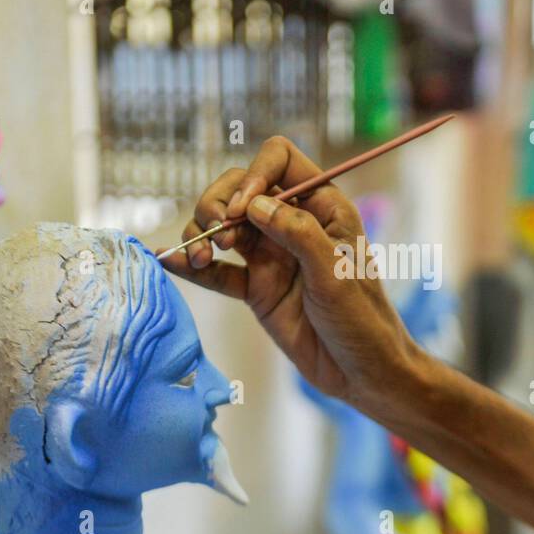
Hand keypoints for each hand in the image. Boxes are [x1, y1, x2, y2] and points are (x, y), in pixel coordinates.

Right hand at [161, 136, 419, 404]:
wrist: (361, 372)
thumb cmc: (363, 318)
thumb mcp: (335, 273)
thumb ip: (298, 233)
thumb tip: (254, 205)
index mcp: (322, 206)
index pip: (280, 160)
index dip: (255, 175)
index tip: (243, 209)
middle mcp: (292, 223)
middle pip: (240, 189)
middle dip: (218, 203)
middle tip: (217, 234)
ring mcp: (270, 255)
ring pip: (223, 226)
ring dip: (202, 234)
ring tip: (198, 257)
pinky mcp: (255, 288)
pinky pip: (218, 270)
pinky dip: (193, 266)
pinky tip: (171, 262)